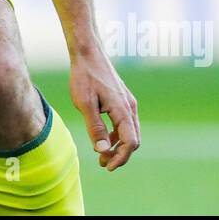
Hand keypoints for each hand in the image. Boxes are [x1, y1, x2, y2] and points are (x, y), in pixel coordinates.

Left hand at [69, 46, 139, 171]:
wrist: (88, 52)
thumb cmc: (84, 76)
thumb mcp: (85, 104)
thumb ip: (95, 128)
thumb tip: (102, 150)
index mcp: (123, 109)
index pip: (130, 142)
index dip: (120, 158)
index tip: (107, 166)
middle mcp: (130, 107)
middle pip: (133, 139)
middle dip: (120, 154)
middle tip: (102, 163)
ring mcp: (127, 102)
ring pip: (130, 131)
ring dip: (118, 146)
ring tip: (101, 154)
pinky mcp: (122, 99)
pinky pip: (125, 123)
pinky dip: (117, 134)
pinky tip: (104, 138)